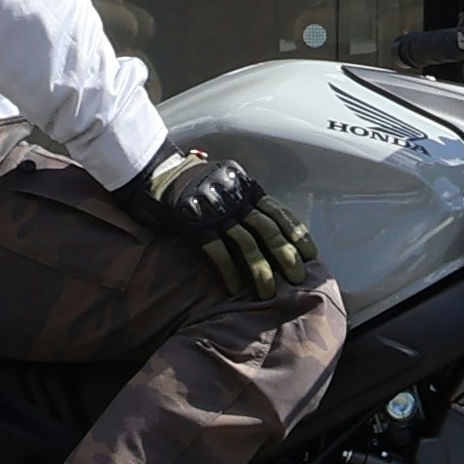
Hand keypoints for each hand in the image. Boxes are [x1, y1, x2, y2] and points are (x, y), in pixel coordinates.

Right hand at [130, 146, 318, 302]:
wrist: (153, 170)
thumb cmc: (190, 179)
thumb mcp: (225, 180)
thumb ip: (244, 197)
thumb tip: (265, 224)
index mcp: (244, 186)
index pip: (278, 212)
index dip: (296, 234)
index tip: (311, 255)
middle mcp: (233, 197)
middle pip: (267, 229)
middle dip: (285, 255)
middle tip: (297, 279)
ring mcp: (213, 210)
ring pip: (245, 243)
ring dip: (260, 269)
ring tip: (268, 293)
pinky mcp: (192, 223)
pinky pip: (215, 250)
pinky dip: (228, 270)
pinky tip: (236, 288)